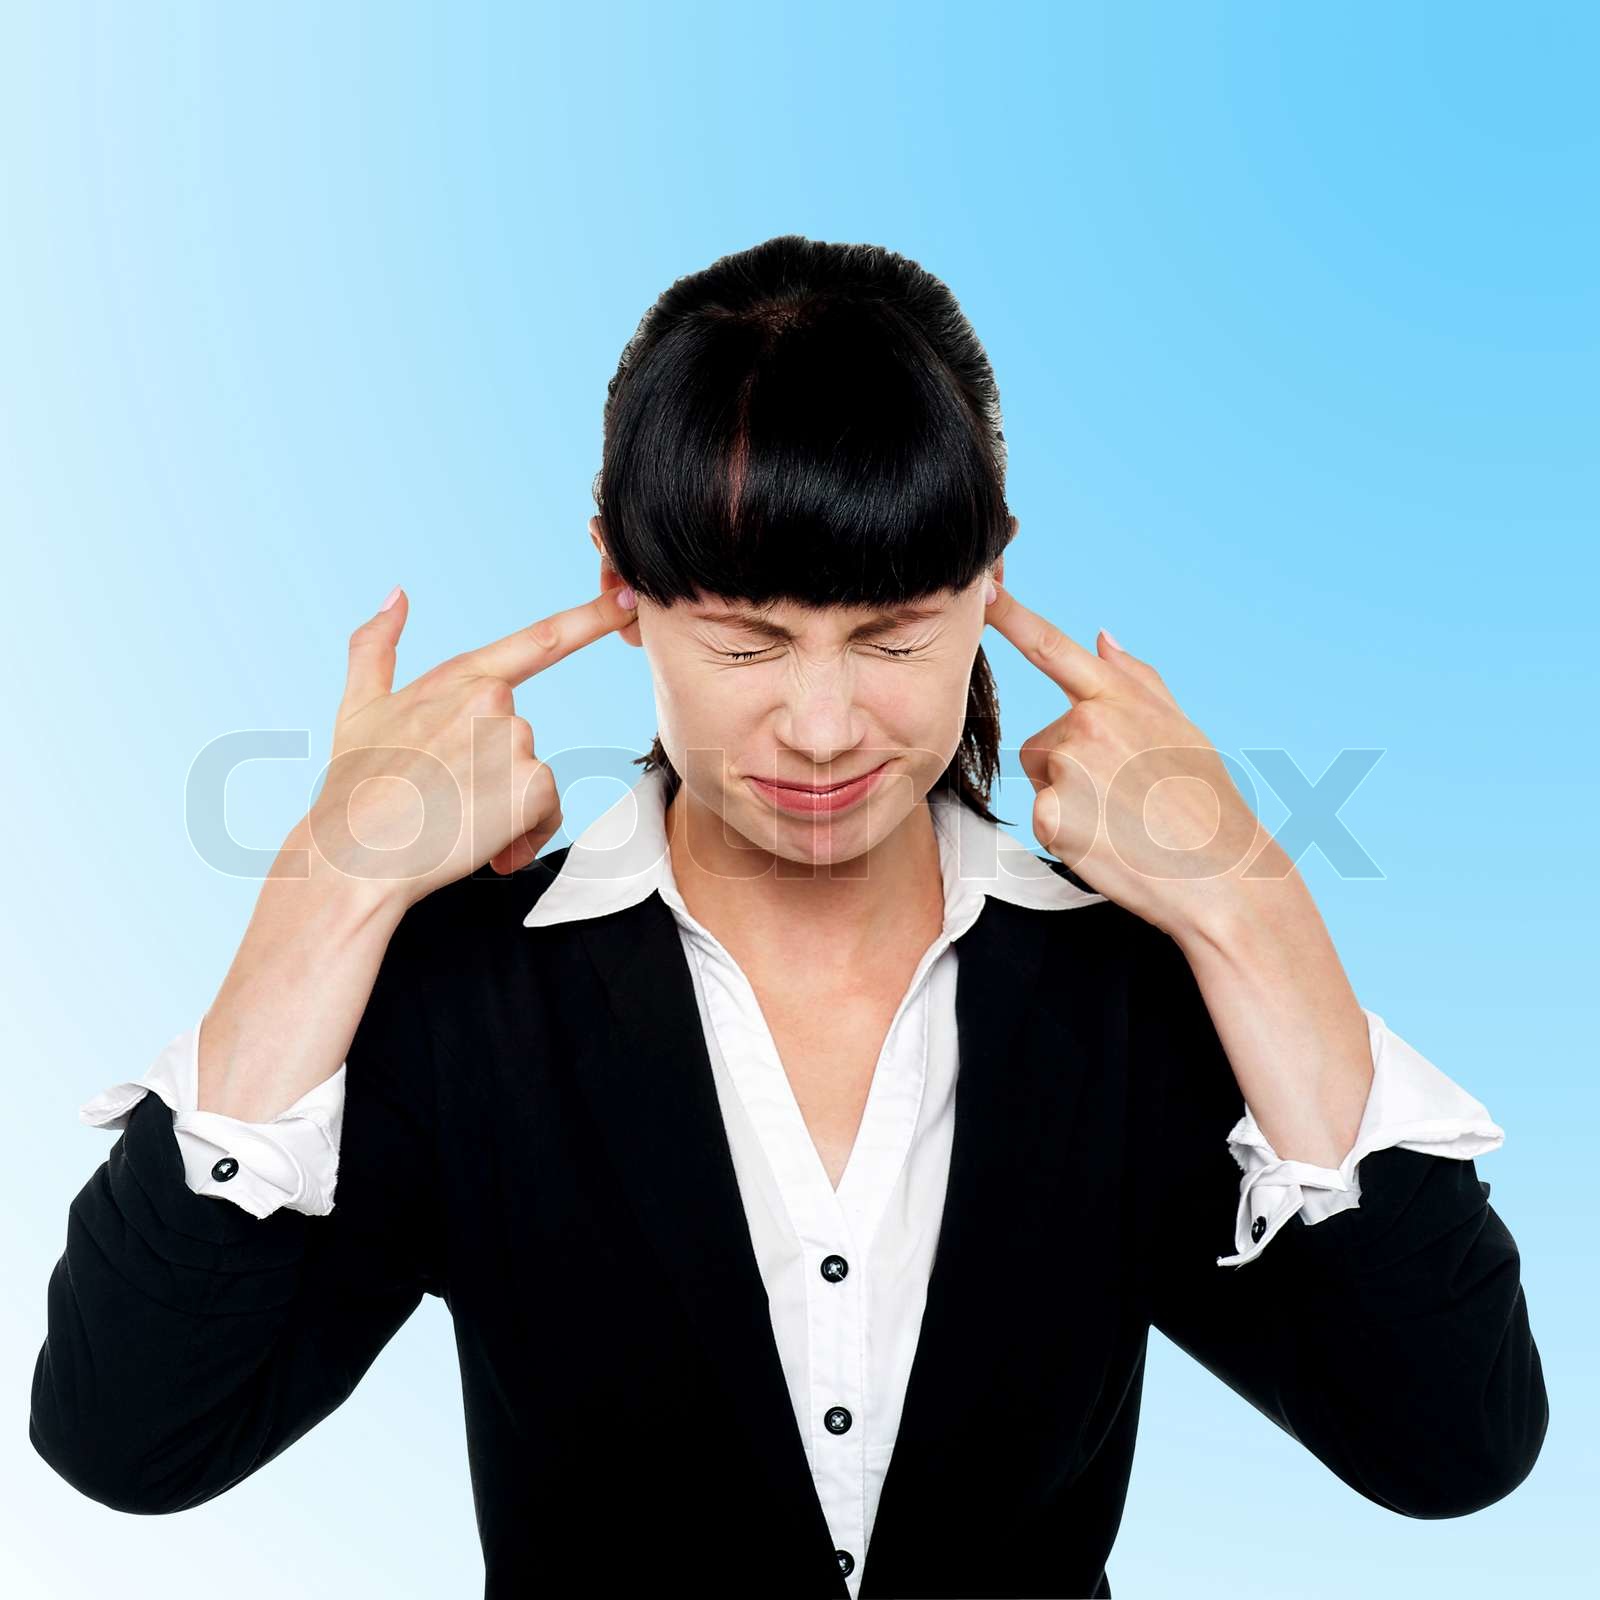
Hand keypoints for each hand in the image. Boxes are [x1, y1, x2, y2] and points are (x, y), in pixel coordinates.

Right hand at [304, 584, 637, 911]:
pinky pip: (546, 810)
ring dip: (506, 807)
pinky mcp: (532, 784)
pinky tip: (481, 842)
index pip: (539, 641)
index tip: (627, 599)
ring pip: (532, 778)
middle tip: (445, 799)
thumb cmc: (355, 786)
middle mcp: (494, 700)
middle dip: (494, 774)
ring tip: (454, 822)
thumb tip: (396, 594)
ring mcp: (515, 740)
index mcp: (460, 677)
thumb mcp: (357, 706)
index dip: (591, 619)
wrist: (356, 854)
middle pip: (522, 740)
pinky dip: (522, 833)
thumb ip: (376, 645)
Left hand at [984, 583, 1278, 943]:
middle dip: (1072, 766)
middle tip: (1126, 796)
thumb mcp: (1181, 727)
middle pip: (1044, 740)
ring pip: (1043, 780)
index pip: (1053, 648)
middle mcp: (1087, 725)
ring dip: (1070, 799)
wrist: (1219, 875)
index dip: (1013, 616)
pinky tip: (1110, 843)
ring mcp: (1067, 771)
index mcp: (1119, 698)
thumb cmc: (1204, 801)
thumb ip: (1136, 679)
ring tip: (1122, 819)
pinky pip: (1043, 818)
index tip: (983, 590)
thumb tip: (1101, 637)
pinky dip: (1069, 834)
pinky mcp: (1050, 817)